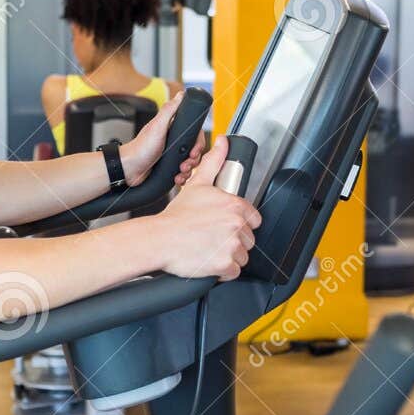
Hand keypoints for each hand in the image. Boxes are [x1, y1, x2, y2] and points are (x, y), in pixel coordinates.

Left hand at [120, 91, 205, 186]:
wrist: (129, 170)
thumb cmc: (140, 148)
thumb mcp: (157, 127)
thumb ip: (169, 110)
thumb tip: (181, 95)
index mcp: (173, 129)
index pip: (194, 132)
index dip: (198, 142)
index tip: (194, 150)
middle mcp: (174, 141)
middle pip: (194, 148)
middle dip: (194, 158)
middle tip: (186, 163)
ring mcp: (172, 154)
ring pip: (191, 161)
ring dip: (189, 169)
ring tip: (181, 172)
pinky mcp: (170, 166)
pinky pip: (184, 172)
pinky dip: (183, 176)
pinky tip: (178, 178)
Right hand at [157, 137, 261, 280]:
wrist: (159, 239)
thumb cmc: (176, 216)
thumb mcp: (197, 184)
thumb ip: (214, 162)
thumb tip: (223, 142)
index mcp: (235, 205)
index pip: (254, 220)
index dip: (240, 224)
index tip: (225, 226)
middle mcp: (237, 225)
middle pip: (248, 240)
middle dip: (233, 241)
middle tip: (212, 238)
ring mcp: (232, 245)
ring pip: (242, 257)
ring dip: (228, 256)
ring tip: (209, 249)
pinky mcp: (225, 265)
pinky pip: (234, 272)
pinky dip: (223, 271)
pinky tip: (209, 261)